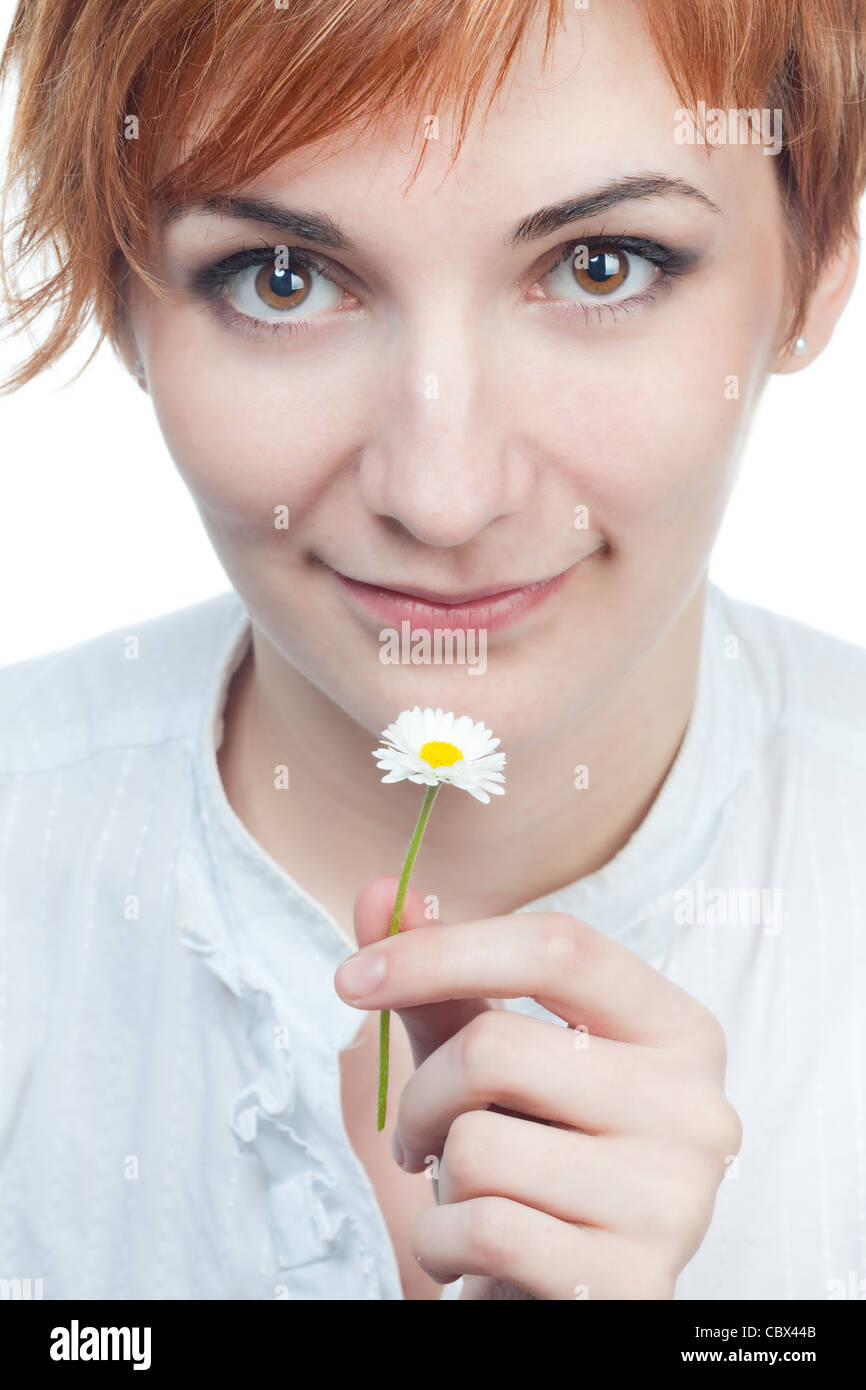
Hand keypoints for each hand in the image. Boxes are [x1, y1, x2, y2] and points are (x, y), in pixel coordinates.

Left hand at [334, 877, 741, 1300]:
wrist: (567, 1300)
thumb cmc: (534, 1163)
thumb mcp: (496, 1065)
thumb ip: (444, 980)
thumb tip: (378, 891)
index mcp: (678, 1030)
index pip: (560, 947)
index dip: (443, 949)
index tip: (353, 975)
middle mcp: (697, 1108)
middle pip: (496, 1047)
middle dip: (424, 1094)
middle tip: (421, 1135)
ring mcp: (676, 1201)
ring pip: (477, 1146)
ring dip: (438, 1177)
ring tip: (470, 1195)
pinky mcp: (632, 1284)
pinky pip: (482, 1229)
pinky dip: (443, 1242)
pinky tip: (474, 1252)